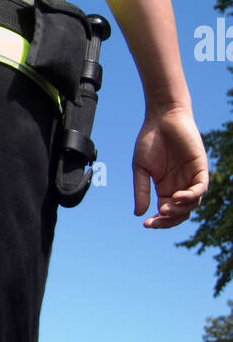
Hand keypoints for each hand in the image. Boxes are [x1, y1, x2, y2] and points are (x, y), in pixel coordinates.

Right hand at [132, 107, 208, 228]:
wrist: (162, 117)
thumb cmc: (150, 140)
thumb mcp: (141, 169)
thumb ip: (142, 191)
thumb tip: (139, 214)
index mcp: (165, 187)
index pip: (167, 212)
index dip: (159, 221)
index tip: (146, 224)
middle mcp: (180, 185)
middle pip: (181, 213)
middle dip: (169, 220)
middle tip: (156, 219)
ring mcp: (191, 177)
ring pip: (192, 204)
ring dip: (180, 210)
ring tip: (165, 208)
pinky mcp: (200, 168)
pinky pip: (200, 189)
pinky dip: (190, 197)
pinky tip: (177, 197)